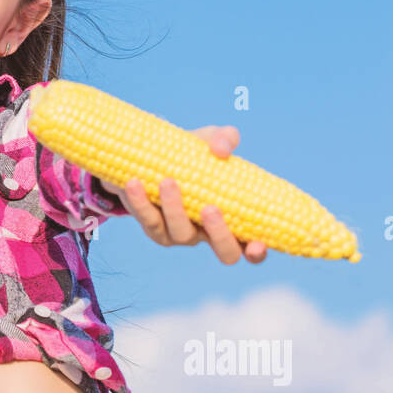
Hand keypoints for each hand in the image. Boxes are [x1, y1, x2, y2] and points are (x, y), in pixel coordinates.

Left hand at [99, 125, 267, 264]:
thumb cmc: (193, 153)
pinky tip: (134, 182)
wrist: (151, 154)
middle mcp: (209, 233)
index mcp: (232, 219)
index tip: (257, 244)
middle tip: (210, 208)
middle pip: (225, 253)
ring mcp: (181, 234)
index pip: (252, 247)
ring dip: (175, 209)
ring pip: (181, 234)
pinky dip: (141, 202)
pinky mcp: (153, 228)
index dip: (257, 252)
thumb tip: (221, 149)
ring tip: (168, 181)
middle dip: (220, 235)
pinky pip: (148, 221)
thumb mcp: (211, 140)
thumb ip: (224, 138)